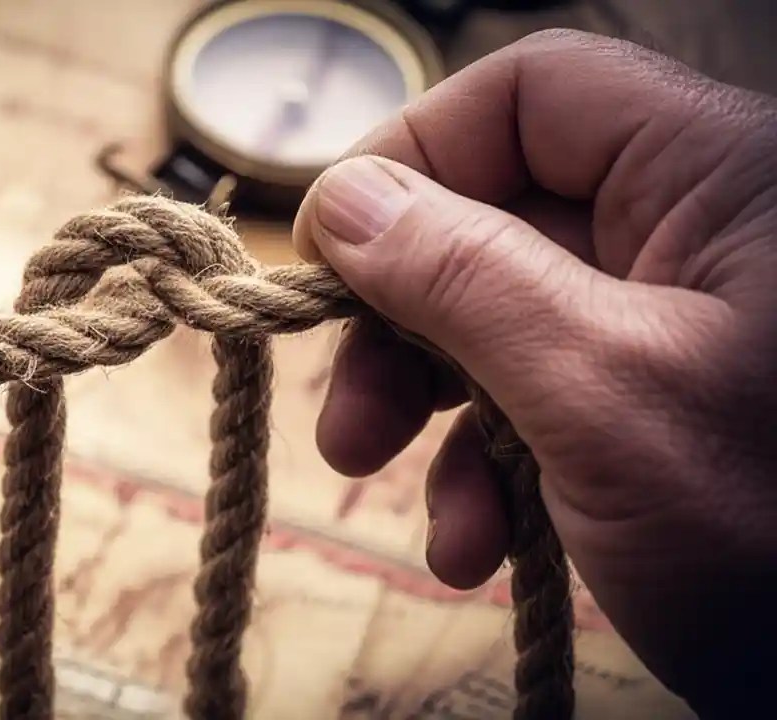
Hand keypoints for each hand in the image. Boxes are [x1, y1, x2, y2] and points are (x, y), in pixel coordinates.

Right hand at [294, 30, 776, 715]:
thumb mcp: (600, 396)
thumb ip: (463, 279)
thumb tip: (340, 203)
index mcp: (719, 176)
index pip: (532, 97)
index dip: (415, 159)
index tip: (329, 256)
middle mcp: (699, 236)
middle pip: (499, 221)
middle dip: (405, 326)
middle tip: (349, 415)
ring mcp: (680, 329)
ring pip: (506, 323)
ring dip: (434, 417)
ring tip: (402, 495)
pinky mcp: (663, 409)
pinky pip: (545, 401)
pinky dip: (492, 472)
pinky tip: (480, 548)